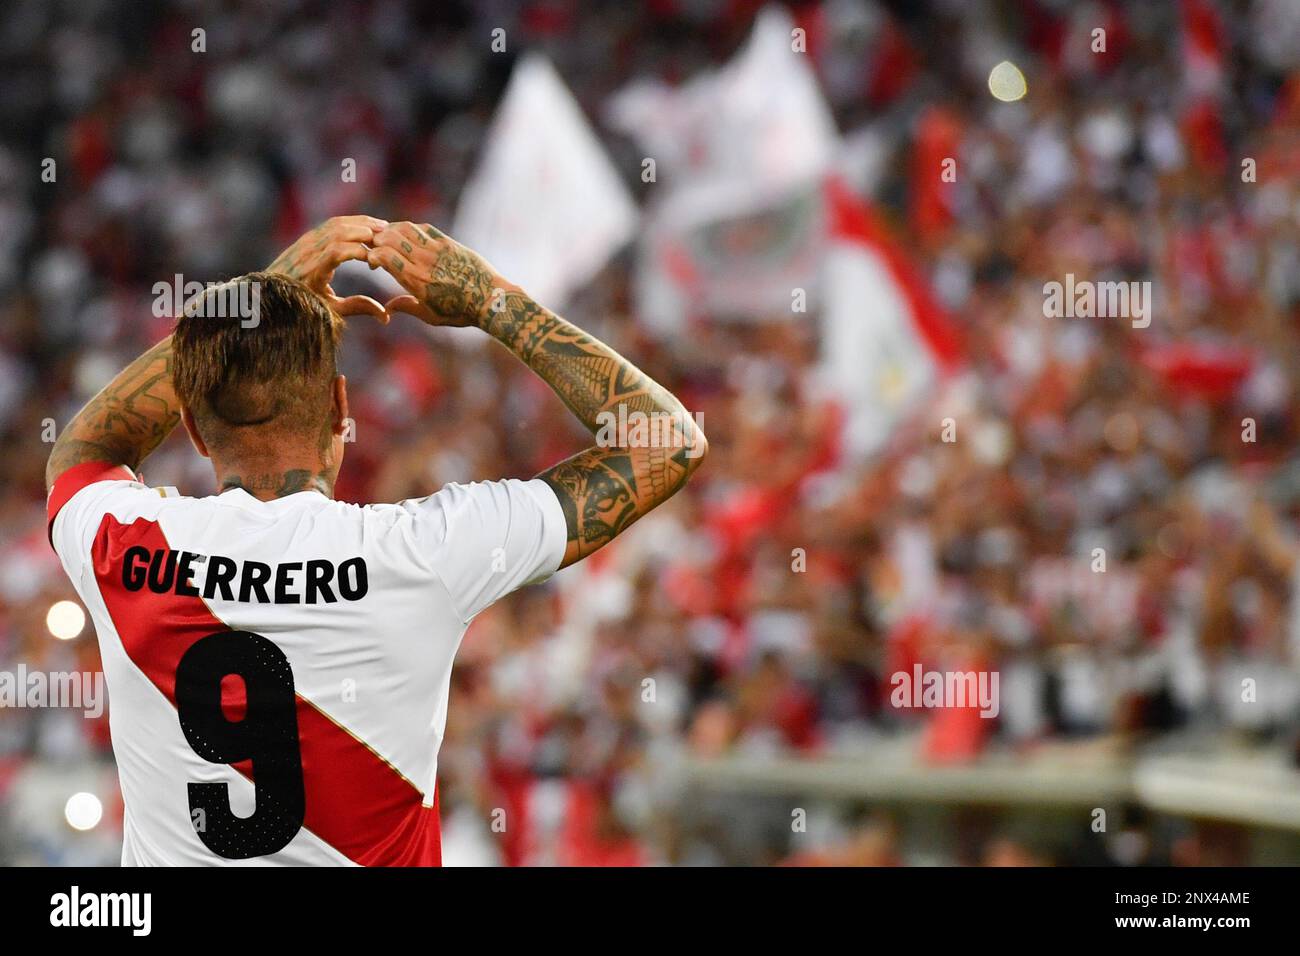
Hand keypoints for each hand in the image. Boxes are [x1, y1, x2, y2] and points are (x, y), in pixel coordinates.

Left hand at [268, 215, 390, 321]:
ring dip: (361, 223)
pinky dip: (351, 222)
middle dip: (367, 232)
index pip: (340, 250)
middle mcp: (309, 250)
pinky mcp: (308, 236)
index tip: (379, 260)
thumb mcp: (329, 311)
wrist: (270, 293)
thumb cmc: (301, 306)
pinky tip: (366, 226)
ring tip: (383, 228)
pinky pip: (332, 223)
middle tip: (390, 237)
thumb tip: (385, 316)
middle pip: (341, 231)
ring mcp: (307, 240)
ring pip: (337, 223)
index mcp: (313, 269)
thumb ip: (357, 307)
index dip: (362, 252)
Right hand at [366, 222, 501, 327]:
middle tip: (376, 245)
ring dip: (392, 230)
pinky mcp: (449, 243)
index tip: (372, 262)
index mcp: (416, 281)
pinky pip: (424, 228)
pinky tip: (408, 236)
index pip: (384, 256)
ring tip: (389, 238)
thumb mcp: (431, 316)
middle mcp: (424, 262)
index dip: (372, 254)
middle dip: (377, 239)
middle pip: (390, 238)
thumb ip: (407, 307)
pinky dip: (411, 228)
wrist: (491, 300)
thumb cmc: (461, 312)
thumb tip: (388, 308)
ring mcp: (437, 250)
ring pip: (405, 228)